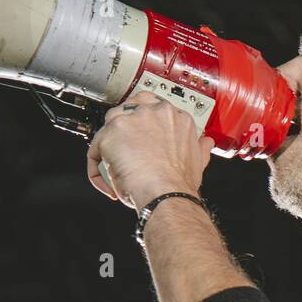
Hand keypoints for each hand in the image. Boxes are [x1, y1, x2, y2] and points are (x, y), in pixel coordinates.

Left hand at [87, 91, 213, 209]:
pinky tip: (109, 182)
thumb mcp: (198, 162)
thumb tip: (206, 143)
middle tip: (125, 150)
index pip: (155, 106)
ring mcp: (131, 119)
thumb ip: (200, 148)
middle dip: (126, 127)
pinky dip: (97, 168)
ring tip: (116, 169)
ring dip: (110, 145)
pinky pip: (96, 148)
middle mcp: (154, 112)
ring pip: (111, 124)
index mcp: (176, 116)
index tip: (144, 138)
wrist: (167, 194)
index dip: (146, 124)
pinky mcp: (111, 133)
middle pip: (130, 107)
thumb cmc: (180, 184)